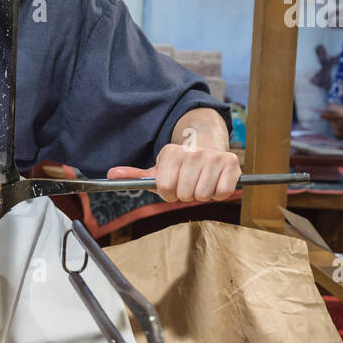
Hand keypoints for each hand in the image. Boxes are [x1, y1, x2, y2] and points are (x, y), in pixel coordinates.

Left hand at [107, 143, 241, 202]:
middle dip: (184, 195)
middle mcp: (192, 152)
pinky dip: (217, 193)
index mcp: (171, 153)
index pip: (165, 188)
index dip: (168, 193)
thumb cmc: (179, 167)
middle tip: (187, 185)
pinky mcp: (231, 163)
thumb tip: (111, 174)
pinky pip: (222, 193)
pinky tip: (213, 182)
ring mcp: (213, 157)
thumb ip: (135, 175)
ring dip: (201, 195)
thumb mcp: (157, 170)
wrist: (207, 147)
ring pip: (203, 195)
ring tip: (199, 183)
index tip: (172, 186)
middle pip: (184, 194)